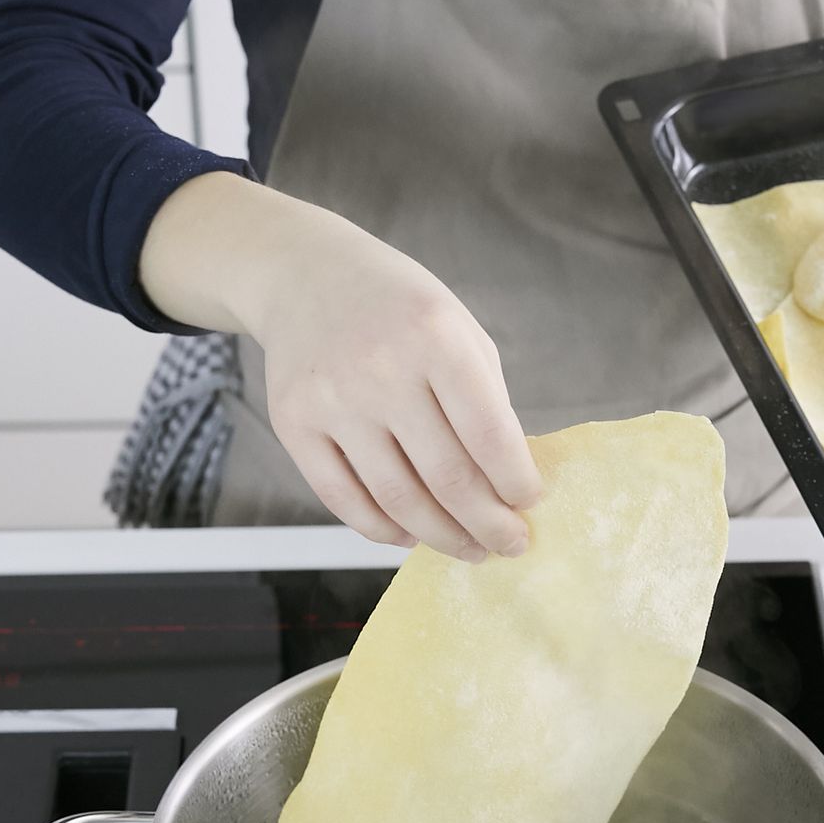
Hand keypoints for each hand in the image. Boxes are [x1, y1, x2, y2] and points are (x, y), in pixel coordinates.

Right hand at [139, 173, 541, 557]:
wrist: (305, 274)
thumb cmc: (399, 309)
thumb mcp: (459, 330)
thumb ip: (486, 401)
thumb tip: (509, 485)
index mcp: (435, 337)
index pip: (488, 434)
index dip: (516, 482)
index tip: (530, 504)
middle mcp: (381, 369)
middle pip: (447, 478)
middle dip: (488, 525)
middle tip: (509, 544)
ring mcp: (332, 400)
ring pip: (397, 501)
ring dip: (442, 537)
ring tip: (470, 548)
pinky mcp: (293, 424)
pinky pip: (343, 500)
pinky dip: (384, 530)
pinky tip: (411, 535)